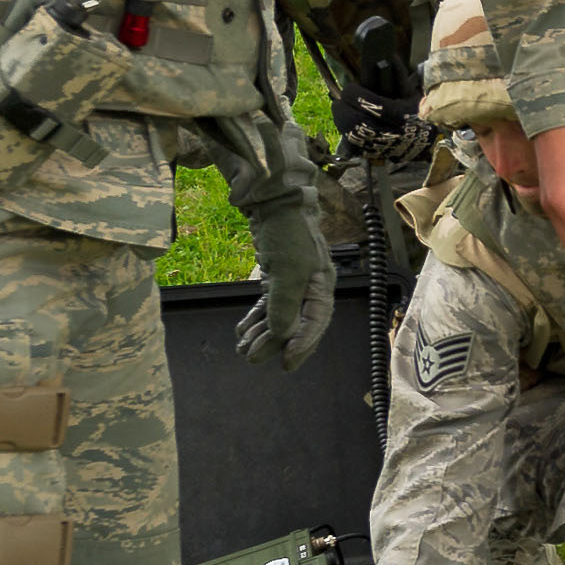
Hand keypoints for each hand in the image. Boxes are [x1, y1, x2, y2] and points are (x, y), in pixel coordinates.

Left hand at [234, 187, 335, 369]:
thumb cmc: (287, 233)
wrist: (274, 201)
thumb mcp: (287, 271)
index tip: (286, 364)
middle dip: (273, 343)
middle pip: (295, 323)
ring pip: (279, 315)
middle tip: (251, 359)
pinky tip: (242, 330)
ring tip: (243, 349)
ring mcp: (293, 280)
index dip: (302, 345)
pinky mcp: (276, 274)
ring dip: (261, 333)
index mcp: (322, 285)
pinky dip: (256, 317)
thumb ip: (285, 305)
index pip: (316, 323)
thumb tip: (282, 334)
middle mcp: (310, 285)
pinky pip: (268, 303)